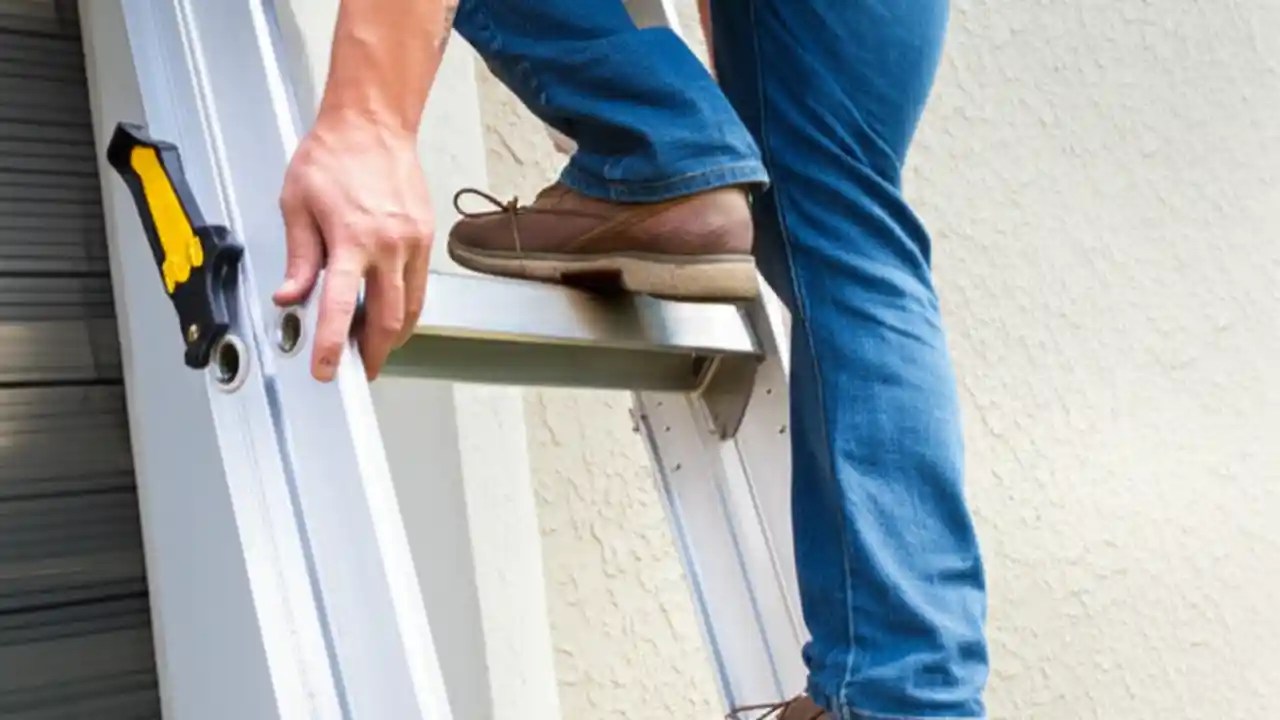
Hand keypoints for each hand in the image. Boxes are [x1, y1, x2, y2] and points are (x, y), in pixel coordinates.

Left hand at [273, 114, 432, 381]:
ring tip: (373, 343)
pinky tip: (388, 309)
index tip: (326, 370)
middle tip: (358, 366)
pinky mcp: (426, 237)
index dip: (333, 345)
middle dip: (374, 352)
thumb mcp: (297, 205)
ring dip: (394, 334)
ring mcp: (414, 242)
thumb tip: (290, 296)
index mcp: (352, 238)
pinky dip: (406, 306)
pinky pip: (420, 285)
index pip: (342, 307)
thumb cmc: (334, 156)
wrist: (372, 124)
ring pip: (412, 308)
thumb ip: (298, 258)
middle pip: (390, 320)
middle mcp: (389, 244)